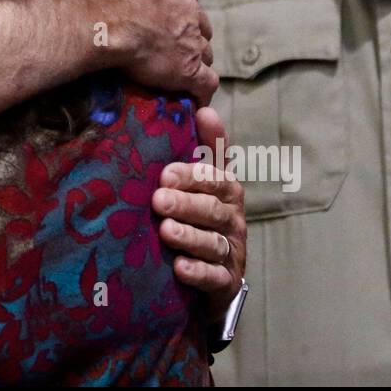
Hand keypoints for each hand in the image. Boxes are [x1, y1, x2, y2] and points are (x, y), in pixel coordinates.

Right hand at [87, 0, 216, 104]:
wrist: (100, 19)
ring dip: (195, 60)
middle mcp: (188, 8)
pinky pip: (206, 83)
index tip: (167, 21)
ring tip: (180, 72)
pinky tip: (195, 97)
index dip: (178, 13)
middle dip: (190, 35)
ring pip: (204, 53)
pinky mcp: (188, 69)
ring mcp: (191, 40)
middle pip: (200, 25)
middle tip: (173, 46)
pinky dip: (201, 91)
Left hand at [152, 106, 246, 323]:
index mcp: (226, 191)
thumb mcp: (205, 180)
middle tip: (158, 199)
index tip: (165, 172)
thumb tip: (203, 108)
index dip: (193, 175)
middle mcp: (232, 219)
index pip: (215, 178)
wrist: (214, 271)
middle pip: (212, 209)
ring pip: (213, 242)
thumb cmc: (203, 213)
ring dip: (190, 236)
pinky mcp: (225, 281)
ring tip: (166, 231)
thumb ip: (207, 147)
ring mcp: (230, 251)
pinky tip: (179, 267)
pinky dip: (198, 272)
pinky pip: (214, 277)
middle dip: (187, 203)